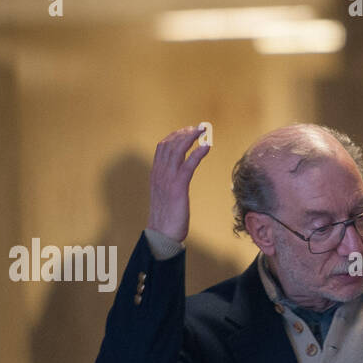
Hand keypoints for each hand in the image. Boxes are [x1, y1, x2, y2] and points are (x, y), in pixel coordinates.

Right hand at [147, 125, 210, 242]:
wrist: (162, 234)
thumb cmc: (166, 218)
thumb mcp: (166, 196)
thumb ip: (170, 183)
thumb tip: (180, 177)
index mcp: (155, 174)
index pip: (163, 147)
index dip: (175, 136)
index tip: (187, 130)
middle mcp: (159, 173)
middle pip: (170, 144)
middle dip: (185, 133)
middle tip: (199, 128)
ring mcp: (167, 179)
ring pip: (178, 151)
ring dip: (191, 138)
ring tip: (203, 131)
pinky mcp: (178, 188)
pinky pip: (188, 165)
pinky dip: (197, 153)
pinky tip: (207, 147)